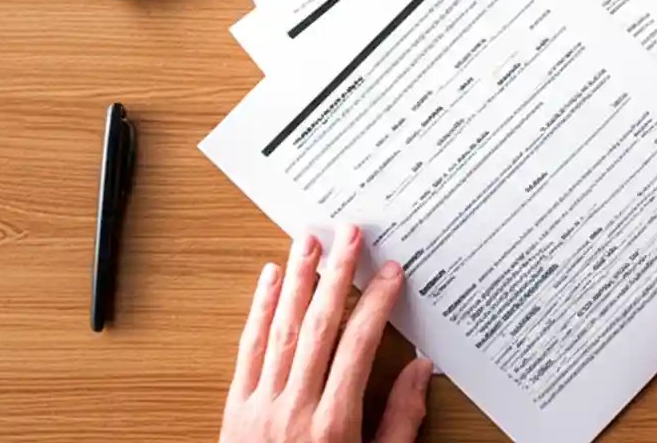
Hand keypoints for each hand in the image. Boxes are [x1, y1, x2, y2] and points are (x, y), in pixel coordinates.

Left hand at [220, 226, 433, 442]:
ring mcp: (261, 406)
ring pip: (281, 329)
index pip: (359, 346)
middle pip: (318, 326)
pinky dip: (258, 311)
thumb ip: (400, 422)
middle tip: (347, 233)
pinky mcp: (236, 409)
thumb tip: (421, 371)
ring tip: (306, 240)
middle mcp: (295, 408)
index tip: (391, 272)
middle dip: (335, 274)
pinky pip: (248, 350)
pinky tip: (267, 281)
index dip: (376, 303)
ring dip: (295, 280)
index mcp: (334, 425)